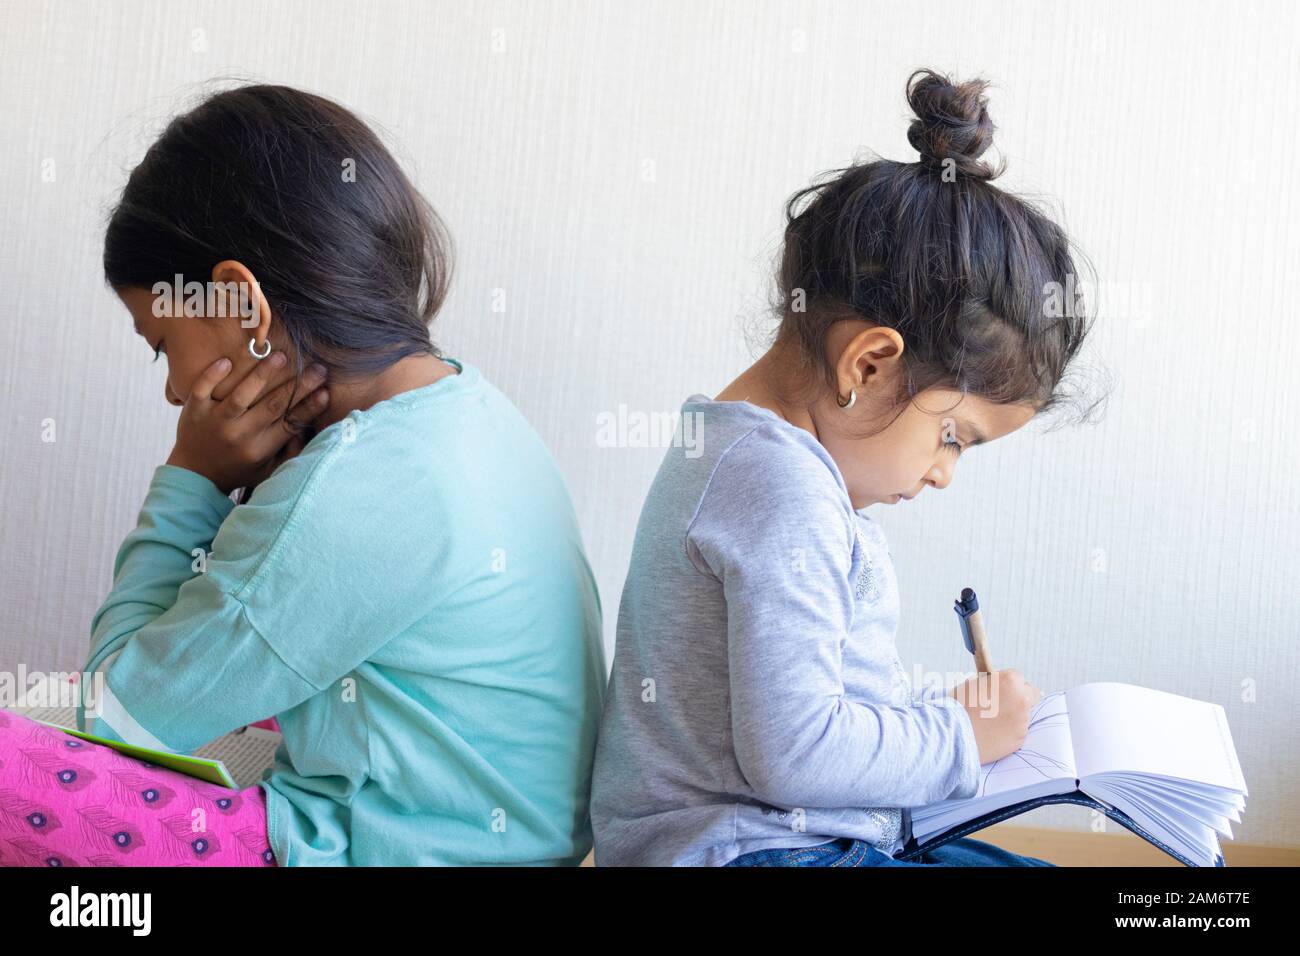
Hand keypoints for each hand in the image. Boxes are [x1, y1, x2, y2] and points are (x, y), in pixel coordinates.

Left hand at [165, 353, 328, 495]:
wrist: (193, 475)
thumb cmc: (237, 470)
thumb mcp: (266, 471)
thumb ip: (288, 454)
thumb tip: (308, 431)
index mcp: (259, 449)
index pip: (290, 424)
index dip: (309, 408)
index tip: (326, 392)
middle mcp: (239, 434)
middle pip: (273, 406)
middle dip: (299, 386)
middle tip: (318, 368)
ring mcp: (215, 420)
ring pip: (241, 394)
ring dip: (262, 375)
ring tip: (280, 356)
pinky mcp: (195, 410)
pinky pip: (203, 389)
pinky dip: (213, 375)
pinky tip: (227, 361)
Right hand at [950, 668, 1041, 764]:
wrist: (954, 733)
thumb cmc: (958, 706)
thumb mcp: (972, 685)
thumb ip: (990, 683)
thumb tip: (995, 685)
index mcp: (1010, 680)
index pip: (1018, 677)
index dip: (1008, 683)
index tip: (1002, 689)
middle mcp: (1021, 698)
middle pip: (1031, 694)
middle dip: (1020, 697)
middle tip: (1005, 704)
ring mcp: (1023, 720)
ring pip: (1024, 714)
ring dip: (1013, 715)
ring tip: (992, 721)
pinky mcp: (1020, 738)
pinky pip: (1018, 731)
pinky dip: (1009, 731)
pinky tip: (993, 733)